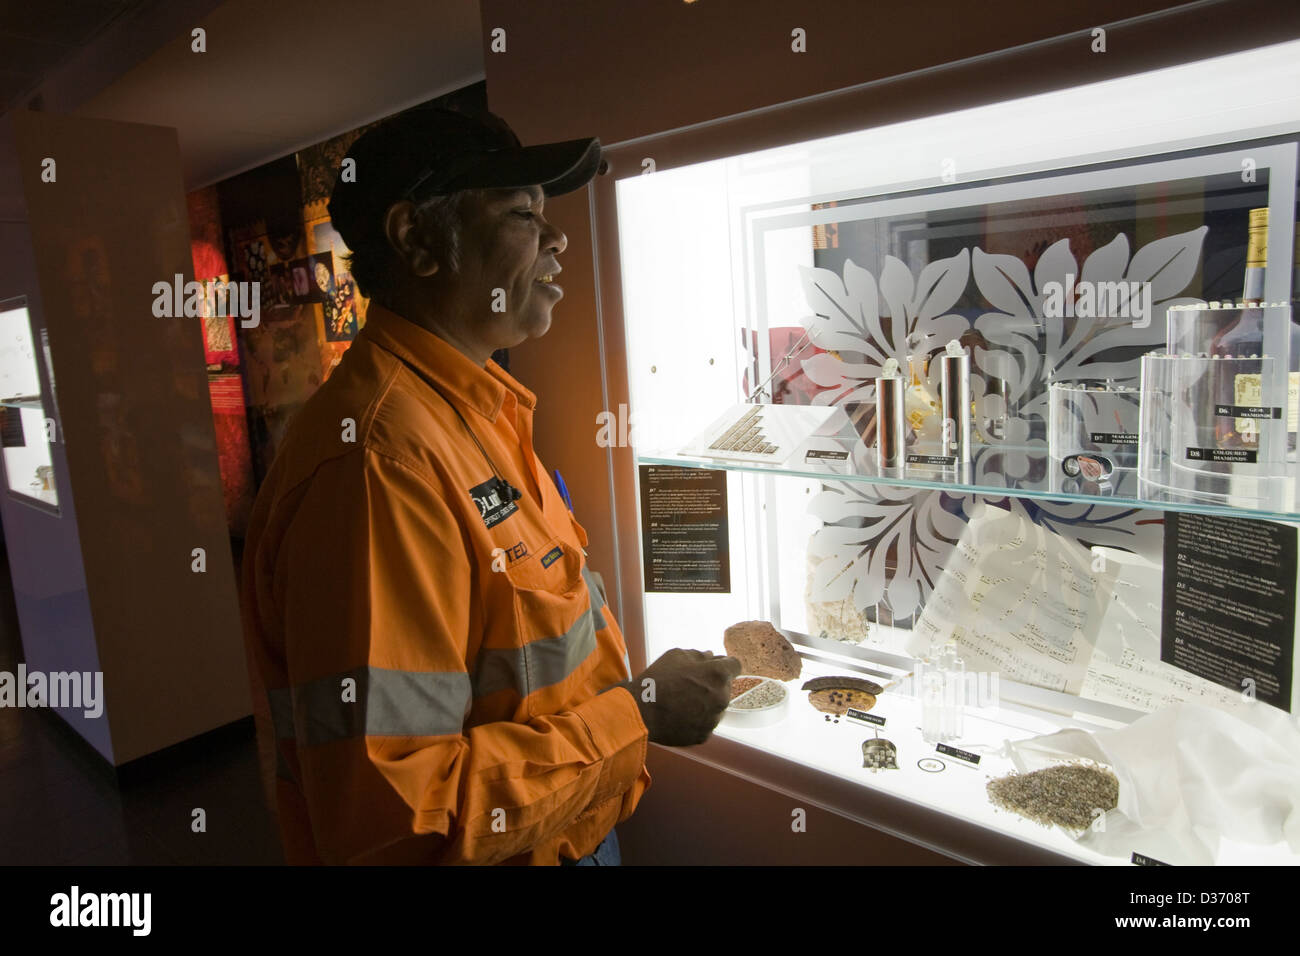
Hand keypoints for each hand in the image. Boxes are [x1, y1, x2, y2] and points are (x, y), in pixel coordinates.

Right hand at [617, 649, 741, 745]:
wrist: (641, 711)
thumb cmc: (658, 679)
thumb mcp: (676, 656)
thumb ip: (699, 655)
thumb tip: (711, 656)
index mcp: (718, 674)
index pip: (735, 665)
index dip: (725, 664)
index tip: (715, 667)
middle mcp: (722, 698)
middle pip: (726, 688)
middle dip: (713, 684)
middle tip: (691, 685)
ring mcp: (714, 719)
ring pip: (716, 707)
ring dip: (706, 703)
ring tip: (683, 702)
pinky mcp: (705, 735)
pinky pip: (706, 724)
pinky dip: (697, 719)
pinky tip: (680, 715)